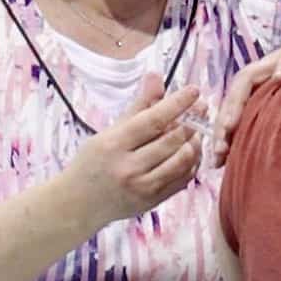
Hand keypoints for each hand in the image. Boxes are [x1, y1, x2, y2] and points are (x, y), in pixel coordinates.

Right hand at [61, 75, 202, 222]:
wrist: (79, 204)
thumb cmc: (92, 162)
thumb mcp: (109, 131)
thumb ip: (138, 105)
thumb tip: (156, 76)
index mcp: (114, 145)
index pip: (153, 120)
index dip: (177, 104)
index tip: (194, 91)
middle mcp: (129, 168)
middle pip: (171, 140)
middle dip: (191, 121)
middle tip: (201, 108)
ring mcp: (142, 188)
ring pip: (182, 161)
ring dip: (194, 142)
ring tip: (196, 130)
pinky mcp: (153, 202)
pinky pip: (183, 179)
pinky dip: (192, 162)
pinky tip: (190, 150)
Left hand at [210, 4, 280, 166]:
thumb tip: (272, 157)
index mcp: (263, 85)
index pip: (235, 107)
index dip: (223, 132)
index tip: (217, 160)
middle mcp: (266, 72)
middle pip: (235, 94)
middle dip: (224, 121)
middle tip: (218, 148)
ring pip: (250, 76)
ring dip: (238, 100)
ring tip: (229, 124)